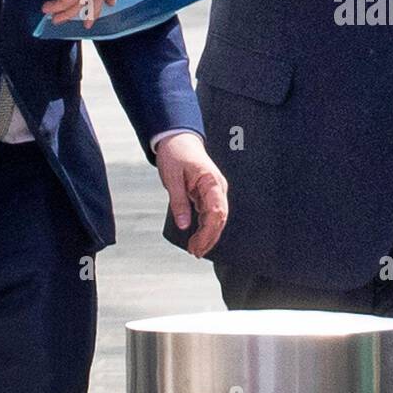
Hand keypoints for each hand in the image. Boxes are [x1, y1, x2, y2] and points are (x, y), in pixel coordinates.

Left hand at [155, 132, 228, 256]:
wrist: (178, 139)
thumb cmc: (176, 154)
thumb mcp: (172, 178)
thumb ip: (179, 202)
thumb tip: (184, 225)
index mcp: (212, 182)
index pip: (217, 212)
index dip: (208, 232)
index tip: (197, 246)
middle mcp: (217, 188)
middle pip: (219, 219)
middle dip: (209, 238)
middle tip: (195, 253)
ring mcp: (214, 191)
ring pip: (216, 219)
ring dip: (207, 235)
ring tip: (195, 250)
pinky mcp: (207, 194)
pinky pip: (209, 214)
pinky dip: (204, 227)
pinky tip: (196, 238)